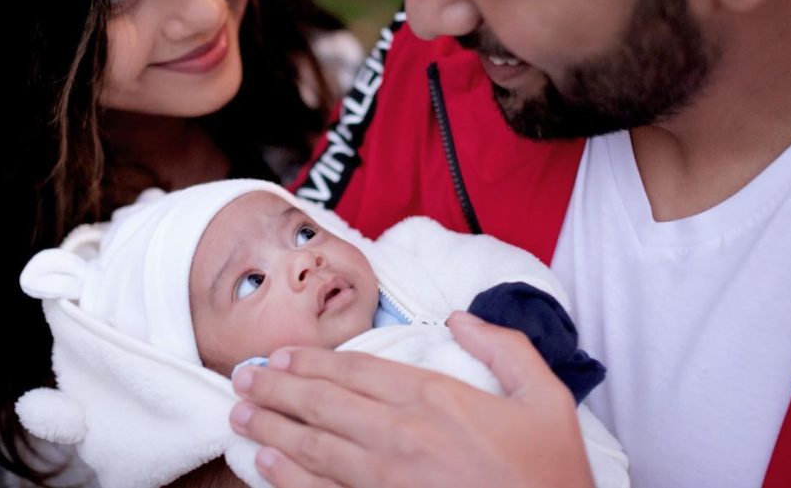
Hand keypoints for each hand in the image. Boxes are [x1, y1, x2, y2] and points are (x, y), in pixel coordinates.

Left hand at [229, 311, 593, 487]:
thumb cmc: (550, 473)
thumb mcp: (546, 398)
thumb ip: (504, 348)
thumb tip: (461, 319)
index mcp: (437, 399)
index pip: (357, 371)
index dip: (312, 361)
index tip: (280, 355)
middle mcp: (403, 436)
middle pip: (324, 404)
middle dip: (276, 389)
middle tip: (242, 378)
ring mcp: (388, 480)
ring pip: (314, 447)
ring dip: (271, 428)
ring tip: (240, 415)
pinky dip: (289, 479)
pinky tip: (265, 466)